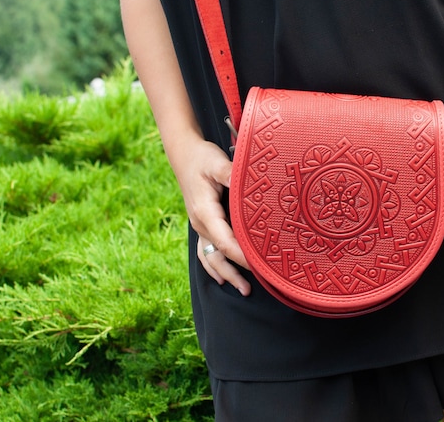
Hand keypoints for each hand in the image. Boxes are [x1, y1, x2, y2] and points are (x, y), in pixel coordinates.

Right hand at [177, 139, 250, 294]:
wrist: (184, 155)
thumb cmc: (203, 158)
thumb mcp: (216, 163)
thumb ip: (230, 174)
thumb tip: (244, 183)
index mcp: (205, 212)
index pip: (224, 240)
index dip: (240, 255)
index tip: (258, 265)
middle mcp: (201, 223)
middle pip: (218, 255)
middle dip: (235, 272)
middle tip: (251, 289)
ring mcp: (200, 226)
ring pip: (210, 257)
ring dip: (225, 274)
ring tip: (243, 289)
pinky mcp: (203, 224)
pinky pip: (206, 251)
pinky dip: (213, 266)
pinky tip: (222, 278)